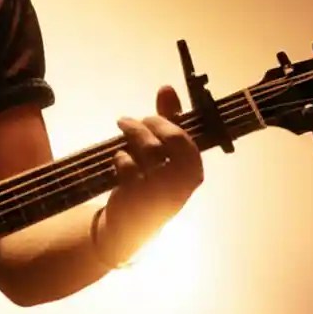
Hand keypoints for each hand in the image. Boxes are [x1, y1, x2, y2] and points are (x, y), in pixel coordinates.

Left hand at [101, 85, 204, 260]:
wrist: (130, 224)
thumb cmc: (150, 182)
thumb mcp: (162, 153)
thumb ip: (167, 121)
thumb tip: (167, 89)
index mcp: (193, 172)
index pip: (187, 140)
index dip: (167, 122)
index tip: (151, 117)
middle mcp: (182, 183)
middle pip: (173, 141)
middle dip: (150, 125)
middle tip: (129, 121)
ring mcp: (160, 191)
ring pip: (150, 151)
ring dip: (133, 135)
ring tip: (122, 130)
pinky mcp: (137, 198)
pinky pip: (128, 167)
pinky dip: (121, 157)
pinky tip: (119, 159)